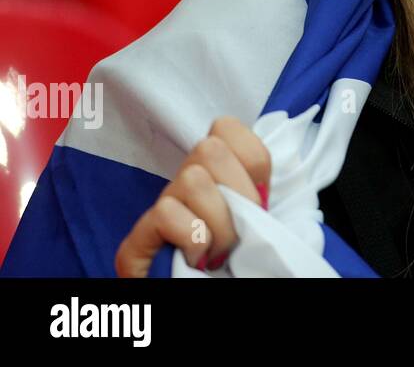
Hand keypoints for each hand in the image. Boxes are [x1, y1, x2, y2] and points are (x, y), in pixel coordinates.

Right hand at [115, 117, 270, 277]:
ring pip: (191, 179)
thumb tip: (268, 181)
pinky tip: (197, 257)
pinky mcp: (137, 240)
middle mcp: (182, 182)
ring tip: (220, 250)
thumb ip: (258, 193)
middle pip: (209, 147)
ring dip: (218, 221)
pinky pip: (166, 213)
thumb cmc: (235, 264)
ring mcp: (158, 207)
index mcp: (214, 172)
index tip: (260, 197)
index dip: (252, 160)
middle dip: (239, 190)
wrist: (199, 294)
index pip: (226, 128)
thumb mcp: (256, 221)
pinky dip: (193, 236)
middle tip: (242, 229)